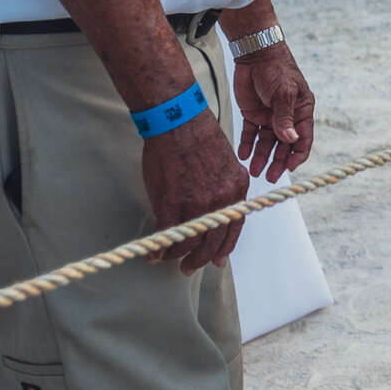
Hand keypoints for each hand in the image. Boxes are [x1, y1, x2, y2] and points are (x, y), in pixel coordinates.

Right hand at [142, 123, 250, 273]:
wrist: (179, 121)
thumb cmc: (197, 137)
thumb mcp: (224, 163)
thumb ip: (222, 187)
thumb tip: (214, 210)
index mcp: (237, 187)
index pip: (234, 227)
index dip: (224, 247)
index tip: (217, 260)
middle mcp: (222, 200)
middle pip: (213, 241)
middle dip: (200, 259)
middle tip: (188, 267)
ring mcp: (199, 204)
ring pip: (189, 242)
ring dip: (176, 255)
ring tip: (167, 258)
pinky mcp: (174, 204)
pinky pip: (168, 235)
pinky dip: (160, 248)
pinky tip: (153, 254)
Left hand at [233, 43, 316, 181]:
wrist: (255, 54)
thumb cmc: (277, 70)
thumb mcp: (284, 93)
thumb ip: (285, 117)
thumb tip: (290, 140)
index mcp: (301, 111)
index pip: (303, 139)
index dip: (297, 155)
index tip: (289, 168)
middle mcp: (287, 117)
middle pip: (283, 145)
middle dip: (277, 162)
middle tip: (270, 177)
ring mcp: (269, 116)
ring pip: (266, 142)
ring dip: (261, 157)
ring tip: (253, 171)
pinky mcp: (252, 113)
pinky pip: (250, 133)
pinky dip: (247, 144)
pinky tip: (243, 155)